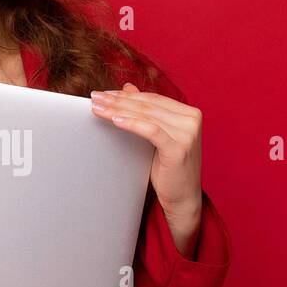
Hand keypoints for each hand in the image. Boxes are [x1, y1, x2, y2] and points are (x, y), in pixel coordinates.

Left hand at [90, 82, 203, 252]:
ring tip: (97, 108)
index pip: (152, 99)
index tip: (104, 93)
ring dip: (118, 110)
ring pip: (146, 115)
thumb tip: (127, 87)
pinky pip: (151, 130)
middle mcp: (191, 120)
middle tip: (95, 97)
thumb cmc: (168, 169)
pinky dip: (132, 123)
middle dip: (118, 100)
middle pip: (147, 105)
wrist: (183, 199)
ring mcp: (187, 133)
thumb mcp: (156, 136)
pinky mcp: (179, 148)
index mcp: (189, 114)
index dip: (126, 95)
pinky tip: (115, 120)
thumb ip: (146, 112)